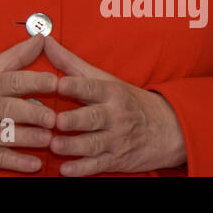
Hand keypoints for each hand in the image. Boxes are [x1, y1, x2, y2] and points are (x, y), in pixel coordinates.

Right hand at [0, 34, 58, 171]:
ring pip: (7, 135)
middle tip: (56, 118)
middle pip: (11, 110)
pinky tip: (34, 164)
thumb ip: (13, 57)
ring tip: (50, 139)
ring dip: (30, 139)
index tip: (56, 82)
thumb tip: (40, 39)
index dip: (35, 81)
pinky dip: (17, 162)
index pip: (12, 80)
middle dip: (35, 114)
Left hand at [44, 35, 186, 175]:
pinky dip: (82, 169)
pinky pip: (98, 165)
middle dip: (75, 121)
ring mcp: (116, 139)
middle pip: (93, 118)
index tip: (59, 84)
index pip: (92, 87)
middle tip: (57, 121)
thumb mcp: (104, 79)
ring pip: (94, 144)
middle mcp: (115, 116)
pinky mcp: (116, 160)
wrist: (167, 129)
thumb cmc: (128, 100)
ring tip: (55, 146)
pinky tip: (66, 170)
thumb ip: (71, 63)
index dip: (75, 86)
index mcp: (111, 92)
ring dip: (74, 146)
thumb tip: (45, 42)